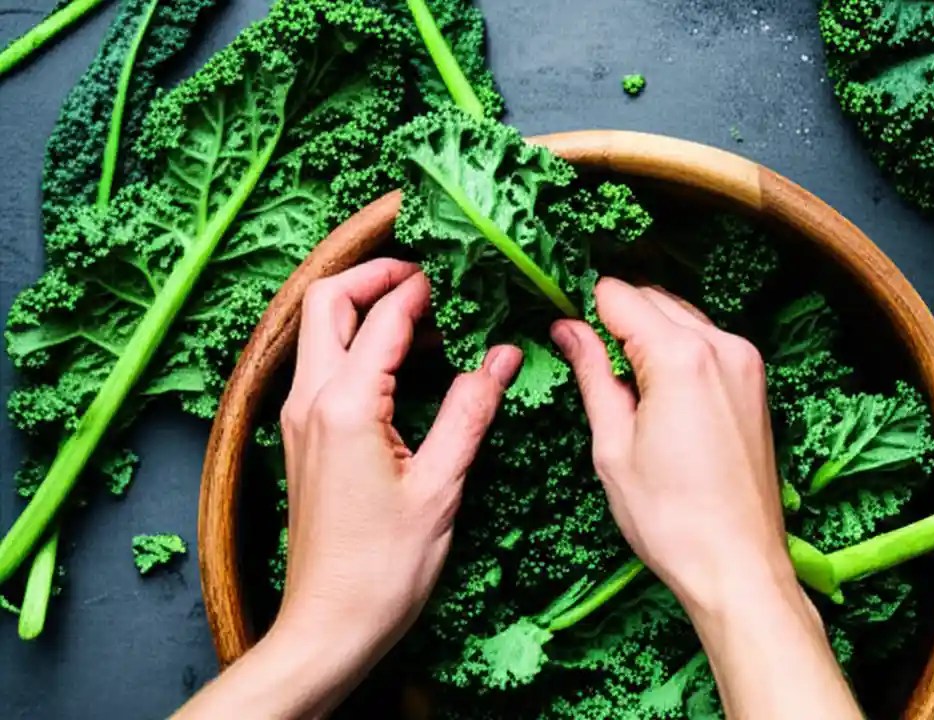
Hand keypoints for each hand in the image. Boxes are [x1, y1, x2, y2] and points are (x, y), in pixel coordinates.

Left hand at [276, 258, 520, 655]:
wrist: (330, 622)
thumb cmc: (385, 565)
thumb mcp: (442, 485)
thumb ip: (472, 409)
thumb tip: (503, 355)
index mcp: (345, 405)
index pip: (385, 317)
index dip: (425, 290)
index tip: (462, 278)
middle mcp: (309, 400)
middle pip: (327, 301)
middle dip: (374, 275)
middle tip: (427, 275)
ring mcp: (298, 417)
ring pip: (319, 330)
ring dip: (365, 308)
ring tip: (426, 316)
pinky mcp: (302, 436)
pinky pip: (323, 365)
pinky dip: (358, 344)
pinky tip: (404, 362)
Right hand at [550, 277, 790, 610]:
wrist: (738, 565)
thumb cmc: (670, 519)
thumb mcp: (613, 445)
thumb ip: (592, 374)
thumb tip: (567, 328)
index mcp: (682, 357)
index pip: (619, 295)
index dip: (586, 312)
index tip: (569, 339)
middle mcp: (723, 345)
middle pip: (653, 298)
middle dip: (618, 320)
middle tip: (594, 370)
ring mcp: (746, 362)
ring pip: (683, 316)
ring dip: (650, 335)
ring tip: (629, 393)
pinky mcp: (756, 383)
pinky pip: (708, 342)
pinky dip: (679, 352)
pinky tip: (663, 399)